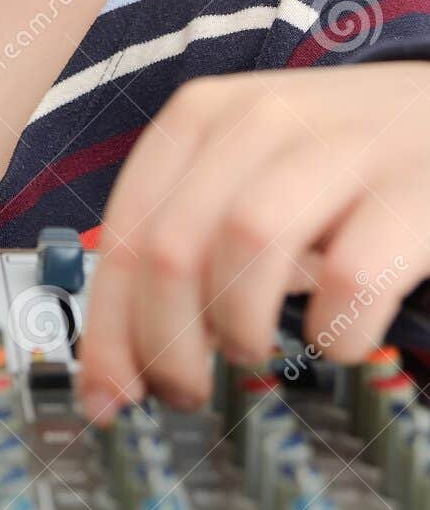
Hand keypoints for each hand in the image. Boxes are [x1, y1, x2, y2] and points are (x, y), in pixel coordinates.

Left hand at [77, 63, 429, 423]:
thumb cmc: (336, 163)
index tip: (110, 394)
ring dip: (239, 328)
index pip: (126, 231)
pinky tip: (337, 335)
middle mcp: (262, 119)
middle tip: (183, 390)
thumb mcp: (244, 176)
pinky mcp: (414, 191)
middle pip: (173, 247)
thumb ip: (182, 244)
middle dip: (164, 345)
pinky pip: (349, 277)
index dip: (109, 329)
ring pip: (248, 244)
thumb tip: (117, 365)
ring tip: (252, 349)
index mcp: (202, 115)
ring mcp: (342, 147)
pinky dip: (333, 331)